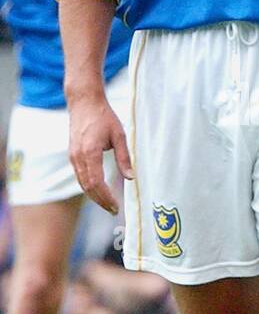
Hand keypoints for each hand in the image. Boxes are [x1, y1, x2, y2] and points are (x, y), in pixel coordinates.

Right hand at [68, 95, 132, 213]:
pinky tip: (99, 191)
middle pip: (88, 187)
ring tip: (108, 204)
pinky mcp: (73, 155)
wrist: (84, 102)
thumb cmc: (103, 116)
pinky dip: (88, 187)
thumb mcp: (119, 135)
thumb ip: (124, 158)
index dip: (106, 197)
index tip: (116, 206)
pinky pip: (79, 176)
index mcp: (90, 152)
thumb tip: (131, 178)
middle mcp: (78, 157)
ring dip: (94, 196)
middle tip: (114, 210)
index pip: (97, 182)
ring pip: (82, 183)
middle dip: (101, 201)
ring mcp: (73, 156)